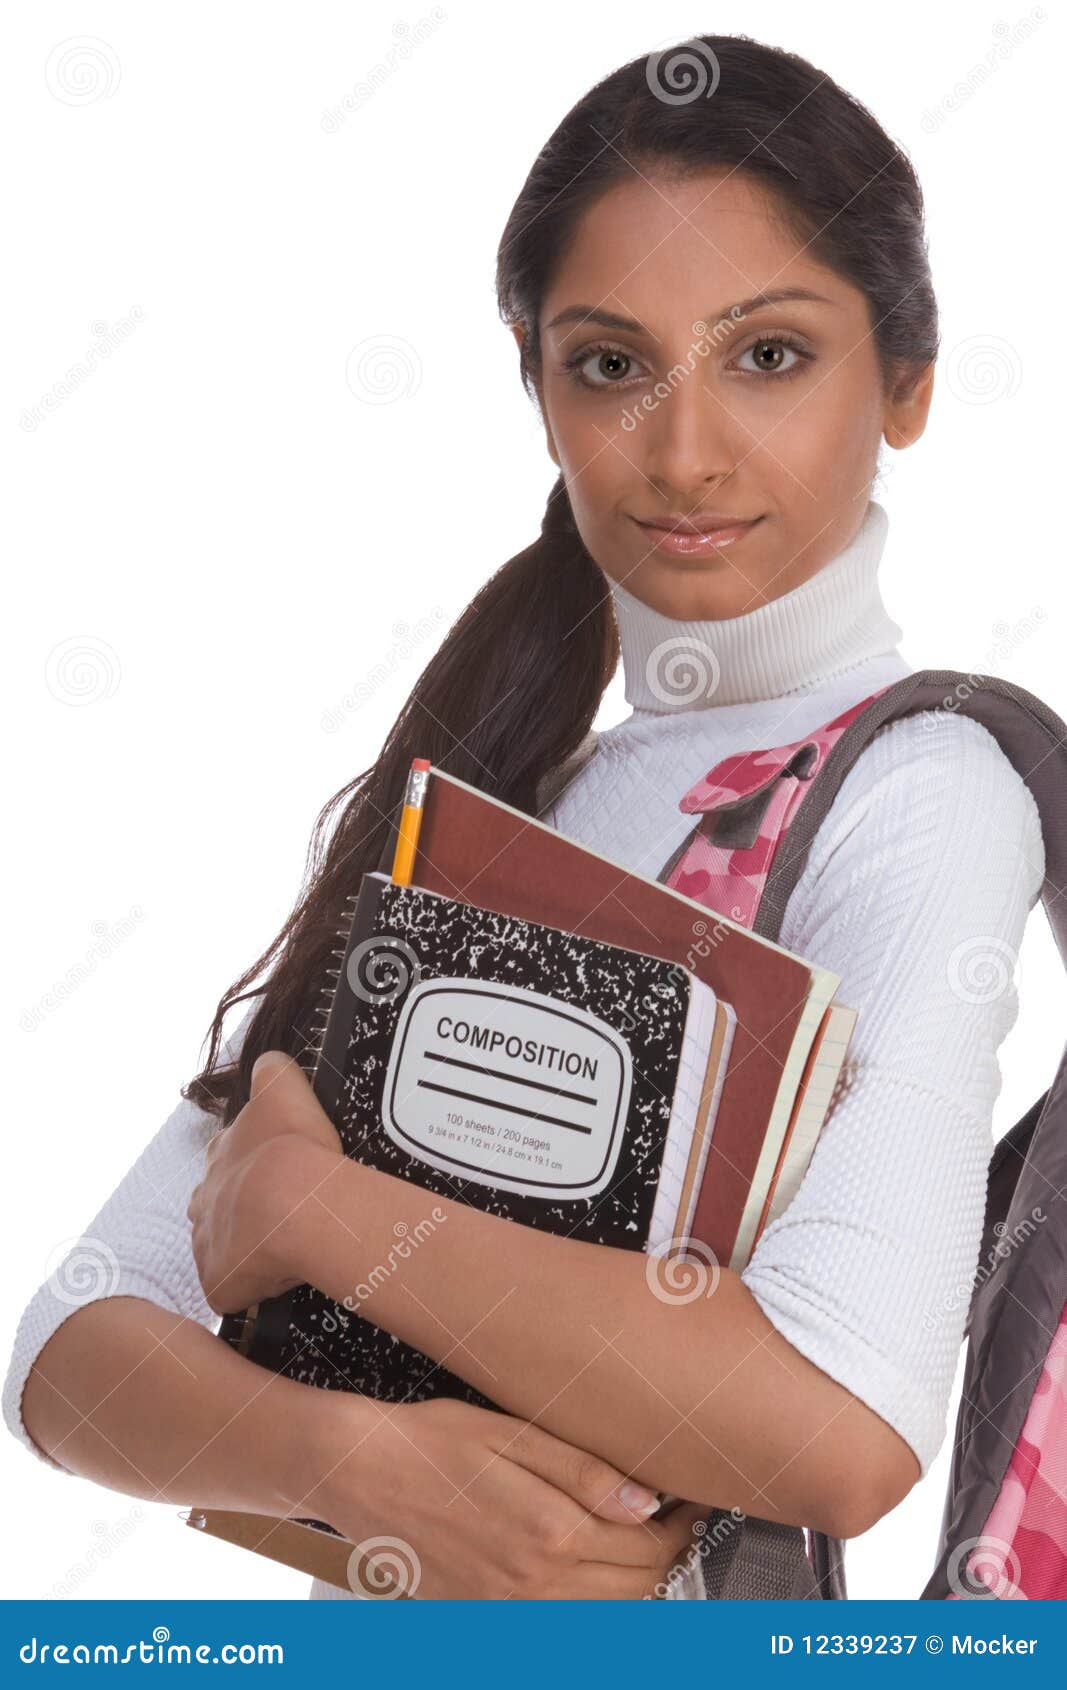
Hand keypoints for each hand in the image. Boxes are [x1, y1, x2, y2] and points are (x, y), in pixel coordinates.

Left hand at [188, 1049, 341, 1313]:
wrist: (293, 1201)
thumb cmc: (293, 1144)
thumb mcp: (282, 1085)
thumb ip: (271, 1069)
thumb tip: (268, 1060)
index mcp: (221, 1155)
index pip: (227, 1156)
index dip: (251, 1162)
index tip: (275, 1168)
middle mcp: (205, 1197)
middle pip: (215, 1202)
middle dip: (238, 1207)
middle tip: (277, 1211)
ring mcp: (207, 1243)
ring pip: (219, 1246)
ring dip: (242, 1247)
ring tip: (278, 1248)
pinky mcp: (217, 1283)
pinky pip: (230, 1288)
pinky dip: (251, 1285)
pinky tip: (278, 1277)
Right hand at [307, 1393, 709, 1599]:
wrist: (358, 1474)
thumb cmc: (434, 1440)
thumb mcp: (513, 1435)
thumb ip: (585, 1474)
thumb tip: (649, 1504)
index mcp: (550, 1533)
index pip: (648, 1547)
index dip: (681, 1525)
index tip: (689, 1501)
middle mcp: (534, 1585)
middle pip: (635, 1590)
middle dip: (666, 1557)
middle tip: (673, 1520)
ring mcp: (507, 1610)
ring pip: (603, 1617)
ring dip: (634, 1586)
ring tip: (639, 1543)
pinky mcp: (483, 1620)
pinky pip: (557, 1628)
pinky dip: (588, 1608)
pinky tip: (588, 1572)